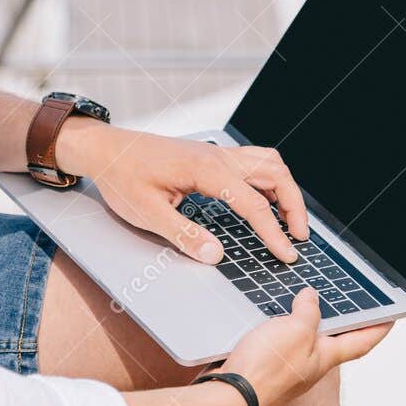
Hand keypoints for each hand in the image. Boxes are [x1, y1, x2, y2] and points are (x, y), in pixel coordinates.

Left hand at [55, 120, 307, 263]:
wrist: (106, 149)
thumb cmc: (122, 177)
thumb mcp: (147, 213)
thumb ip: (184, 235)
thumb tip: (216, 255)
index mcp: (206, 169)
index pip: (253, 203)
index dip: (273, 232)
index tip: (286, 255)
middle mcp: (217, 156)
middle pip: (274, 173)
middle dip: (293, 206)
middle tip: (299, 238)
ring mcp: (216, 153)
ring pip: (268, 162)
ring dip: (285, 189)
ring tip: (290, 221)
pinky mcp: (211, 156)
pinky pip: (253, 162)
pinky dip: (270, 181)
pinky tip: (267, 201)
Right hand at [216, 287, 391, 405]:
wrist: (231, 397)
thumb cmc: (265, 370)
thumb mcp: (295, 330)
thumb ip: (307, 311)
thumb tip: (311, 297)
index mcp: (325, 358)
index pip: (362, 341)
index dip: (379, 327)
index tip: (393, 316)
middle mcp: (310, 367)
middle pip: (335, 344)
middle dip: (344, 326)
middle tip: (353, 308)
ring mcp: (288, 371)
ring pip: (307, 344)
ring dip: (311, 326)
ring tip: (311, 306)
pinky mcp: (266, 370)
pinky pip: (283, 347)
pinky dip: (285, 332)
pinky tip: (273, 322)